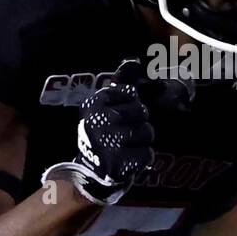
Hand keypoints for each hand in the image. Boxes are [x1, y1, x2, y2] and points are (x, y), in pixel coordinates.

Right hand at [42, 60, 154, 204]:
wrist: (89, 175)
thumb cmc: (103, 136)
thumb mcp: (103, 109)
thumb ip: (119, 86)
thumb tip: (133, 61)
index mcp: (92, 105)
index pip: (130, 92)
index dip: (130, 105)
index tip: (118, 116)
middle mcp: (98, 122)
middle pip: (141, 111)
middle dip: (139, 122)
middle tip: (124, 133)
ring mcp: (108, 143)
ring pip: (147, 132)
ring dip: (142, 141)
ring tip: (126, 147)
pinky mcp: (118, 164)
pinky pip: (147, 153)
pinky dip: (142, 158)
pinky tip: (128, 161)